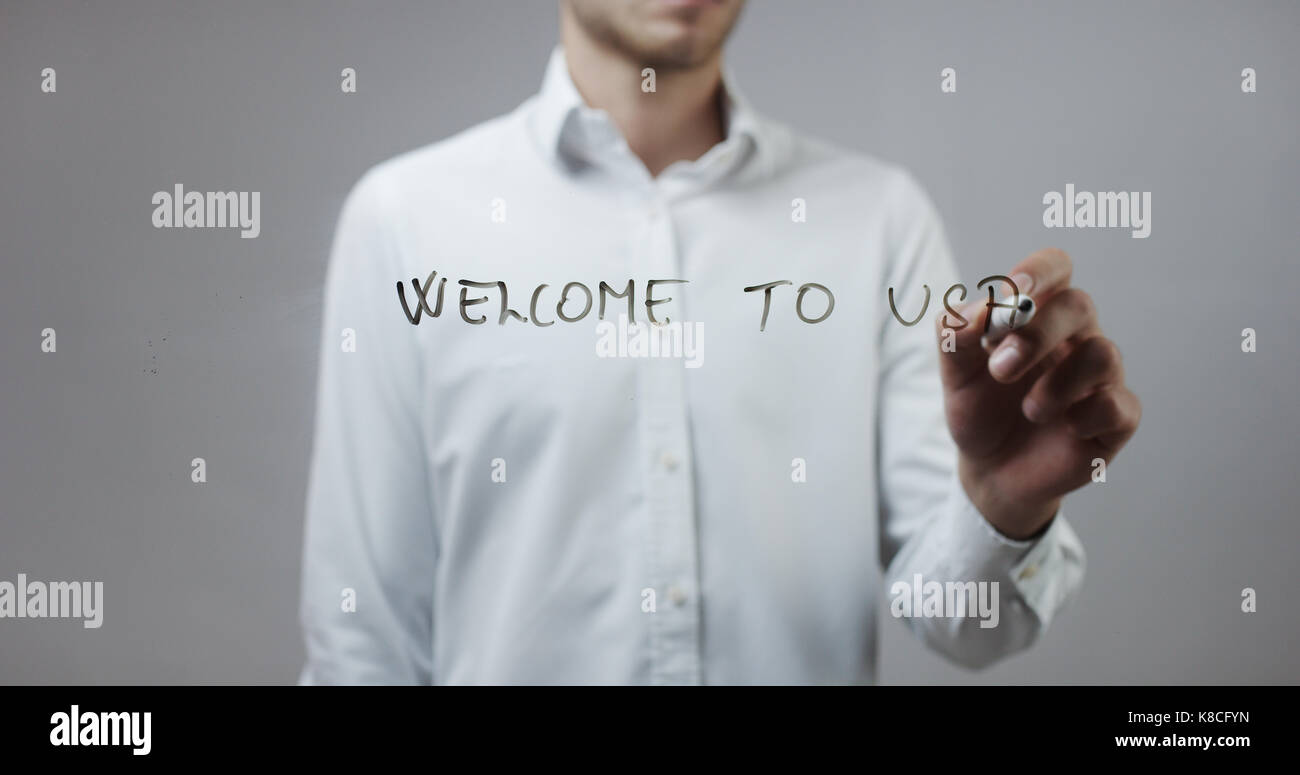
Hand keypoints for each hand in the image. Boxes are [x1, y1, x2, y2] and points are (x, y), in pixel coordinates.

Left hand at [936, 248, 1140, 539]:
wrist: (991, 472)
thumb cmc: (979, 410)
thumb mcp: (955, 374)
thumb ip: (955, 336)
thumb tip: (978, 309)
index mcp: (1038, 316)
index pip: (1055, 269)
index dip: (1041, 270)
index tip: (1017, 290)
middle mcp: (1075, 338)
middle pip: (1079, 305)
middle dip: (1037, 334)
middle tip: (1000, 371)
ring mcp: (1100, 378)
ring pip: (1104, 353)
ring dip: (1059, 383)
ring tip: (1030, 410)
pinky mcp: (1114, 420)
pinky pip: (1118, 404)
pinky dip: (1086, 416)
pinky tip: (1063, 428)